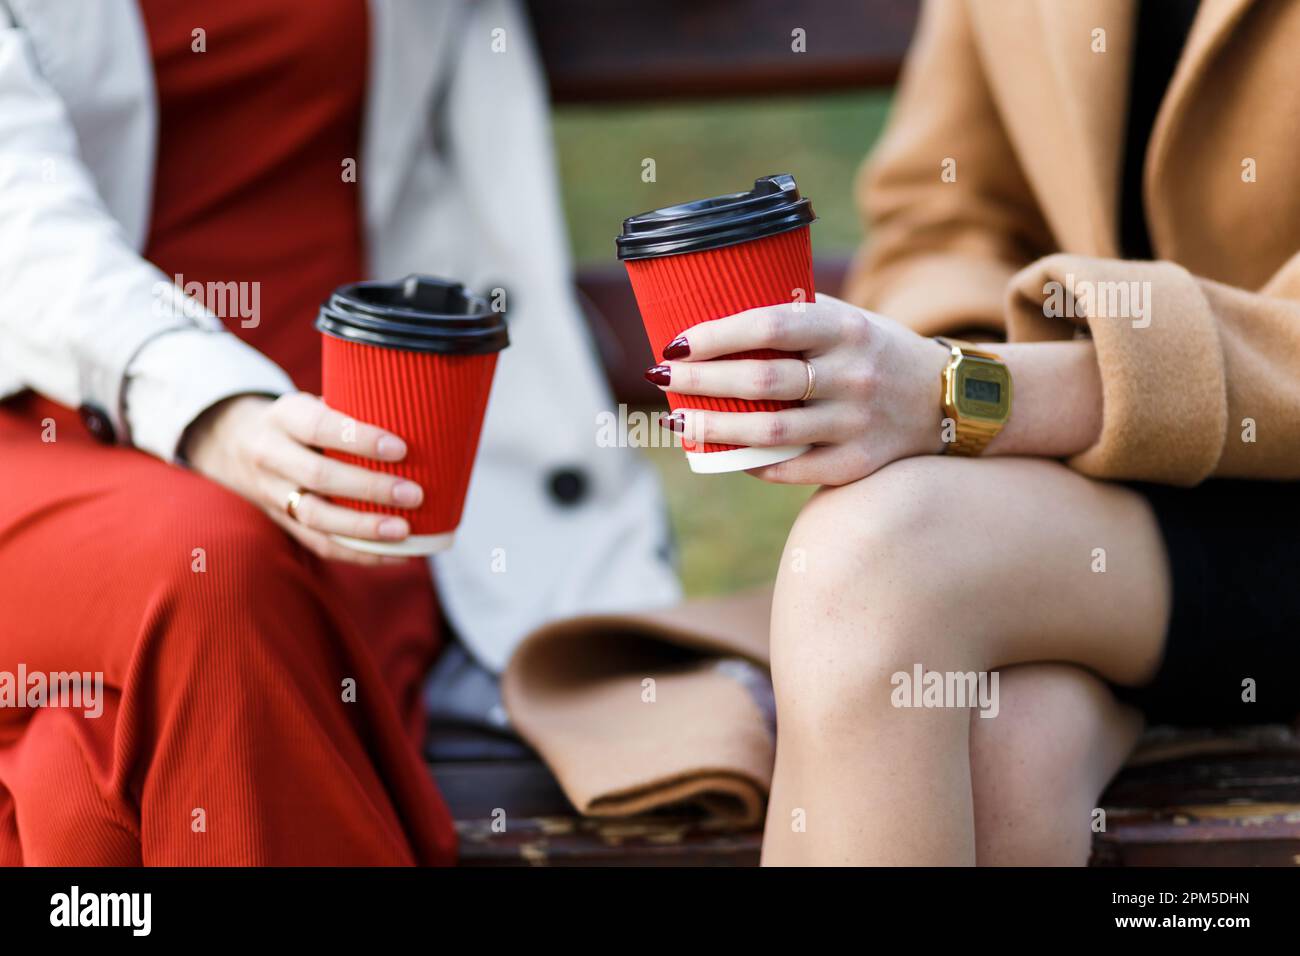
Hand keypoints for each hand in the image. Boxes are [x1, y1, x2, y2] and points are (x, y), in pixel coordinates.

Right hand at [181, 392, 422, 564]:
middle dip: (369, 488)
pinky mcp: (283, 522)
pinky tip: (396, 554)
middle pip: (318, 477)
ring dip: (363, 528)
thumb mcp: (312, 401)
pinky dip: (359, 552)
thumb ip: (352, 409)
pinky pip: (319, 543)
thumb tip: (422, 419)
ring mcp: (273, 493)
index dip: (360, 439)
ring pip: (316, 517)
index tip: (400, 448)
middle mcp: (272, 456)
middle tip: (414, 494)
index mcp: (284, 417)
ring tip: (404, 530)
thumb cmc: (298, 420)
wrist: (233, 442)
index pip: (319, 427)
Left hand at [649, 294, 950, 484]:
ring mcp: (856, 423)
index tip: (676, 341)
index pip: (771, 325)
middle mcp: (853, 375)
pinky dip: (751, 463)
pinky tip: (722, 453)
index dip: (717, 335)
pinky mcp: (857, 463)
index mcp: (847, 328)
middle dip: (701, 380)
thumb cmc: (873, 351)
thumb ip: (793, 318)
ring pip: (771, 432)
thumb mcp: (847, 320)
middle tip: (661, 377)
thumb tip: (713, 316)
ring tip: (677, 420)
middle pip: (762, 380)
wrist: (947, 398)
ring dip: (714, 428)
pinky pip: (793, 468)